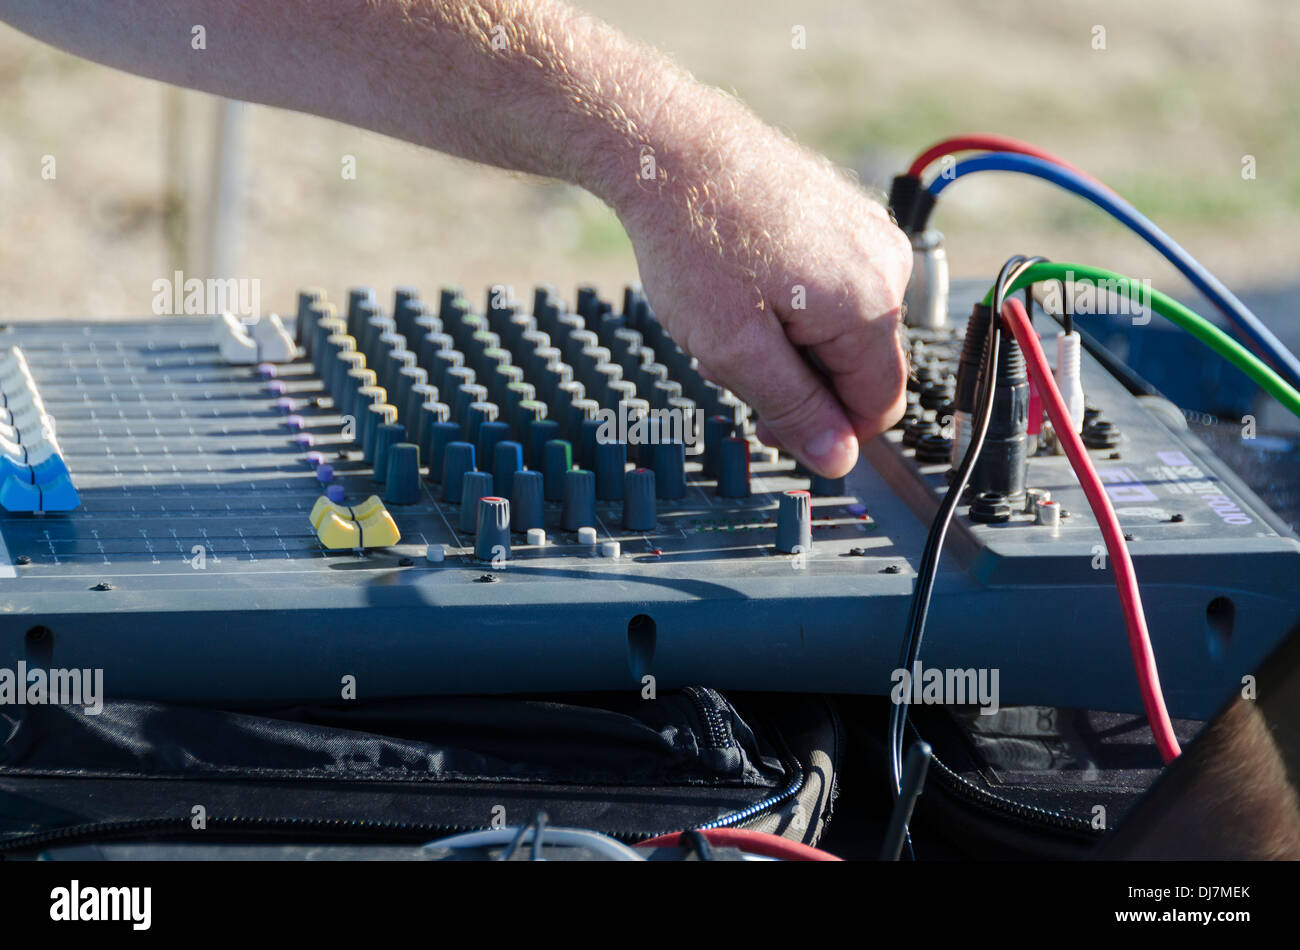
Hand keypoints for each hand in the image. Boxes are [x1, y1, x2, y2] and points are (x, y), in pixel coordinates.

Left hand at [610, 91, 911, 477]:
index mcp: (870, 305)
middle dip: (798, 381)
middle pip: (860, 368)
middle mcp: (885, 266)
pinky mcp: (845, 217)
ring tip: (729, 318)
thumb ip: (793, 409)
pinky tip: (743, 287)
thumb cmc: (695, 237)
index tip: (768, 424)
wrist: (669, 147)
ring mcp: (868, 235)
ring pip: (841, 330)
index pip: (879, 407)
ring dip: (789, 344)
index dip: (825, 432)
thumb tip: (838, 460)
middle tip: (729, 363)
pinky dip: (791, 305)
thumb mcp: (734, 348)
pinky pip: (832, 288)